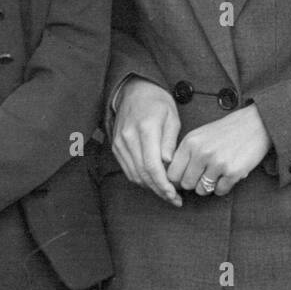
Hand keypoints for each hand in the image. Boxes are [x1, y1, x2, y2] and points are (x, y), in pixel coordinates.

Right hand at [111, 77, 182, 205]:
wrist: (134, 90)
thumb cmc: (157, 102)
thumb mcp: (172, 117)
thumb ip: (170, 141)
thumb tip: (169, 164)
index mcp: (145, 129)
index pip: (152, 165)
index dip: (163, 184)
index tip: (175, 195)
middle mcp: (128, 138)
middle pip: (143, 174)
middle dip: (159, 190)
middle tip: (174, 199)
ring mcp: (119, 143)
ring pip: (134, 174)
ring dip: (150, 187)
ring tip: (167, 193)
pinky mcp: (115, 146)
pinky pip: (128, 169)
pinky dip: (141, 179)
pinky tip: (154, 181)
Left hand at [167, 106, 270, 197]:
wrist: (255, 124)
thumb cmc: (226, 132)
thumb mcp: (200, 136)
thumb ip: (185, 154)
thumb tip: (171, 180)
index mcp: (190, 142)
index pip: (172, 174)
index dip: (179, 179)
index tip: (187, 177)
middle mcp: (201, 152)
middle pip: (186, 184)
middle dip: (195, 182)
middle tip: (206, 173)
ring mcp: (217, 163)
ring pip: (202, 190)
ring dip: (209, 185)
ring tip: (218, 171)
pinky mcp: (232, 172)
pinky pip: (219, 191)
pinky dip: (224, 186)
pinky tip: (229, 173)